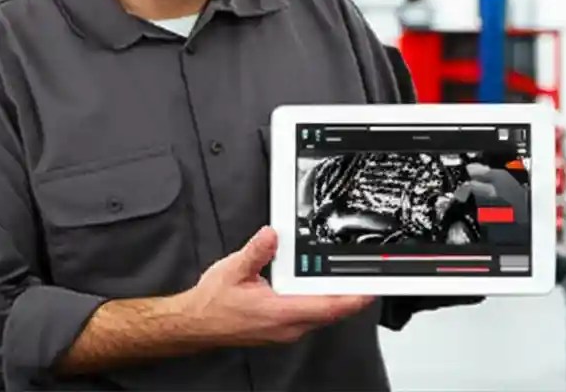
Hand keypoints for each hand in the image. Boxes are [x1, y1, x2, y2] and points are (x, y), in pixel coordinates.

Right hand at [179, 226, 373, 346]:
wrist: (196, 324)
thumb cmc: (212, 304)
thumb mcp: (234, 269)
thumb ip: (257, 251)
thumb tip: (272, 235)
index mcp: (280, 312)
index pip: (328, 307)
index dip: (353, 299)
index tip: (370, 289)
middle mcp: (287, 327)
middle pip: (330, 313)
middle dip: (349, 296)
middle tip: (365, 277)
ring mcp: (284, 331)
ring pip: (320, 316)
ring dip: (333, 300)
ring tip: (345, 280)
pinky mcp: (280, 330)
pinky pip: (308, 318)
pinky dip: (318, 304)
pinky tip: (316, 290)